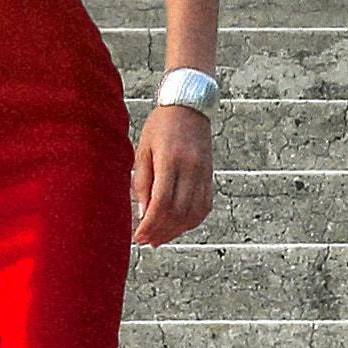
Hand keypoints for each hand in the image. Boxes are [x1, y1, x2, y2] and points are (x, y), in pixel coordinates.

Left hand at [130, 101, 213, 249]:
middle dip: (161, 231)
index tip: (138, 236)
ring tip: (160, 238)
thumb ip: (142, 181)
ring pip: (193, 213)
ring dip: (176, 230)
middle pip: (178, 212)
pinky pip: (204, 206)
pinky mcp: (209, 175)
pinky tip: (178, 226)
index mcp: (171, 160)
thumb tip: (143, 213)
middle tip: (146, 241)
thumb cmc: (160, 125)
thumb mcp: (143, 149)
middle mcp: (191, 168)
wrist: (189, 106)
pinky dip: (191, 221)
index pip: (162, 202)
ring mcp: (203, 173)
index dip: (150, 225)